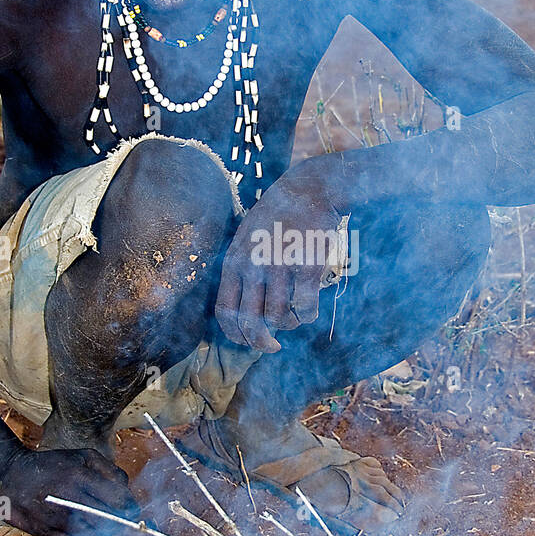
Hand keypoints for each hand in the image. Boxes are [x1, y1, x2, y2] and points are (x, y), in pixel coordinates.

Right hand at [0, 446, 140, 535]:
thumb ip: (110, 470)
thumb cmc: (51, 465)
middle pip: (107, 521)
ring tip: (102, 529)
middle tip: (118, 521)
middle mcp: (68, 497)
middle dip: (118, 524)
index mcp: (79, 476)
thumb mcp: (83, 456)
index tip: (132, 511)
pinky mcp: (44, 532)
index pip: (117, 499)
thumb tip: (127, 492)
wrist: (9, 474)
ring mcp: (55, 517)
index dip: (130, 508)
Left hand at [215, 166, 345, 350]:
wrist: (309, 190)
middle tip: (271, 346)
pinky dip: (307, 316)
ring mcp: (280, 267)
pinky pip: (305, 309)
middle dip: (260, 342)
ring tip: (293, 318)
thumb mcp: (246, 237)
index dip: (235, 334)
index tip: (246, 340)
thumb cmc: (277, 216)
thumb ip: (240, 269)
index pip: (225, 312)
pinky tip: (308, 310)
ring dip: (288, 326)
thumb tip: (240, 309)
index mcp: (235, 261)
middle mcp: (254, 266)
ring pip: (279, 319)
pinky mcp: (307, 267)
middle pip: (250, 323)